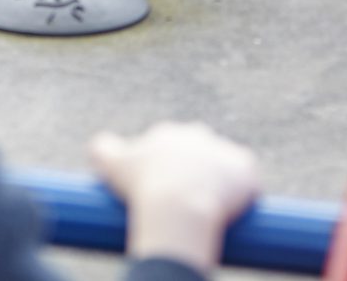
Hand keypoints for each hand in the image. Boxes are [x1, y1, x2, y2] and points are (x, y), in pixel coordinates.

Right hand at [90, 122, 260, 272]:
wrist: (178, 205)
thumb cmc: (142, 188)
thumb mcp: (110, 164)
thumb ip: (101, 148)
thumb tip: (98, 147)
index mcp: (167, 133)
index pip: (167, 152)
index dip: (164, 174)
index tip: (162, 195)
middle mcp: (198, 134)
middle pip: (197, 155)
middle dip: (192, 175)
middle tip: (184, 204)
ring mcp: (223, 149)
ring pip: (223, 167)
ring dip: (218, 184)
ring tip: (208, 212)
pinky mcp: (246, 167)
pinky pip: (247, 179)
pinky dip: (242, 192)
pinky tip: (232, 209)